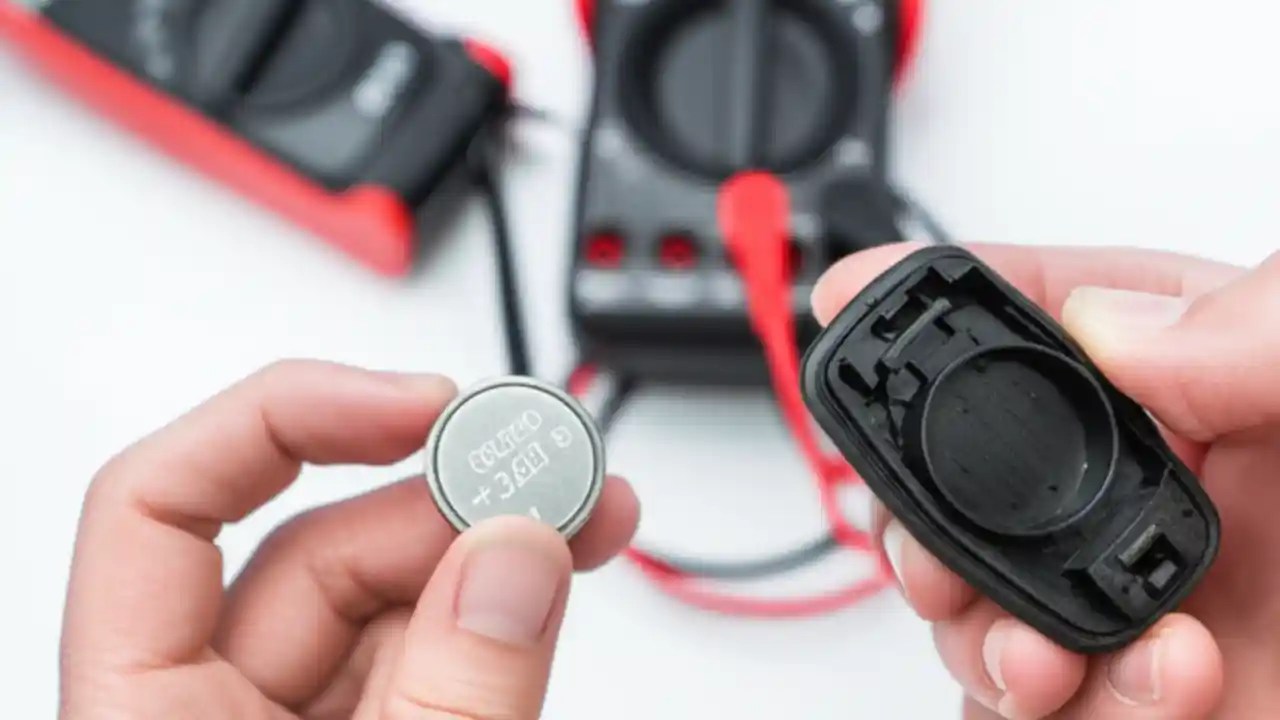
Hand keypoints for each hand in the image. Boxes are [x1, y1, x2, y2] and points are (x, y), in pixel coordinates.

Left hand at [58, 361, 640, 719]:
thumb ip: (455, 695)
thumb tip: (513, 553)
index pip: (162, 507)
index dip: (286, 419)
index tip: (414, 402)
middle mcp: (208, 717)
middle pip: (313, 547)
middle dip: (445, 494)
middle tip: (551, 466)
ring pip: (388, 600)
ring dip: (496, 543)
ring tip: (592, 512)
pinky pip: (431, 655)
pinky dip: (502, 609)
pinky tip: (560, 570)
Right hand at [813, 243, 1279, 718]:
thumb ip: (1260, 332)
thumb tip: (1112, 333)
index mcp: (1207, 378)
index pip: (1041, 314)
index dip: (933, 303)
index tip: (851, 300)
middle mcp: (1161, 488)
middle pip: (969, 479)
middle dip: (921, 516)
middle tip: (933, 549)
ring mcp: (1154, 602)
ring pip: (981, 610)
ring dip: (978, 631)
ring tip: (1043, 652)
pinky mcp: (1168, 704)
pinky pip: (1048, 713)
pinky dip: (1055, 712)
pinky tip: (1147, 687)